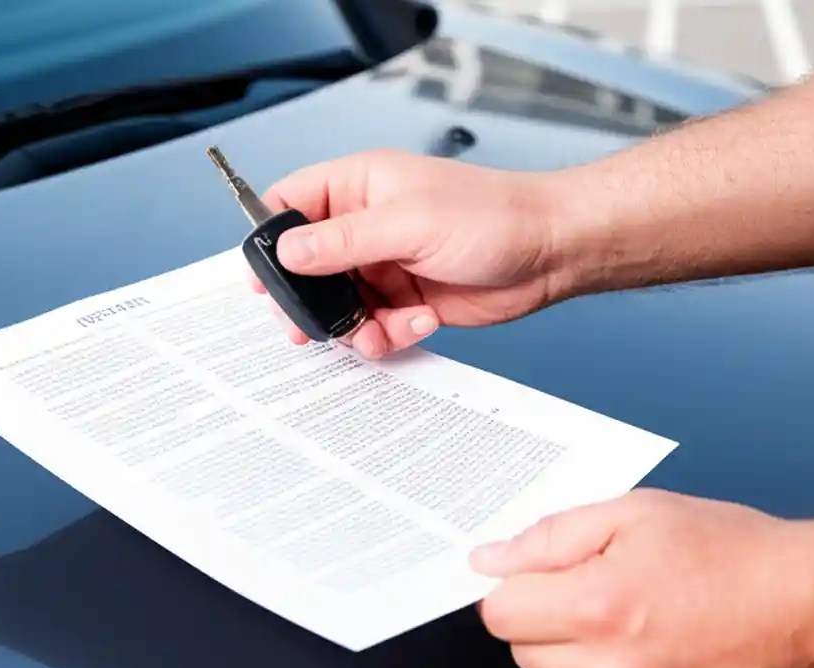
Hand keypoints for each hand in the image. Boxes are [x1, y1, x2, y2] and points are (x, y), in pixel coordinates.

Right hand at [248, 149, 567, 357]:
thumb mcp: (407, 223)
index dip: (270, 236)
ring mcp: (387, 264)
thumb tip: (287, 251)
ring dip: (351, 326)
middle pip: (308, 264)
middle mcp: (368, 225)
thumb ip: (342, 241)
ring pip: (340, 303)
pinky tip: (417, 324)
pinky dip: (388, 334)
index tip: (262, 274)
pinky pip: (376, 325)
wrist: (551, 252)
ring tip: (370, 334)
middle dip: (306, 299)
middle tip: (303, 325)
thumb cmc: (493, 215)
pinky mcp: (408, 299)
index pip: (292, 202)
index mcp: (360, 186)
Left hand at [470, 489, 813, 667]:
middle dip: (543, 615)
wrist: (810, 607)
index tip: (541, 572)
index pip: (499, 613)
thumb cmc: (731, 553)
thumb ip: (549, 538)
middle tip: (596, 586)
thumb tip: (488, 560)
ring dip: (573, 649)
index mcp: (599, 607)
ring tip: (631, 615)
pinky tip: (646, 648)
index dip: (515, 585)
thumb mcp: (634, 514)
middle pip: (522, 649)